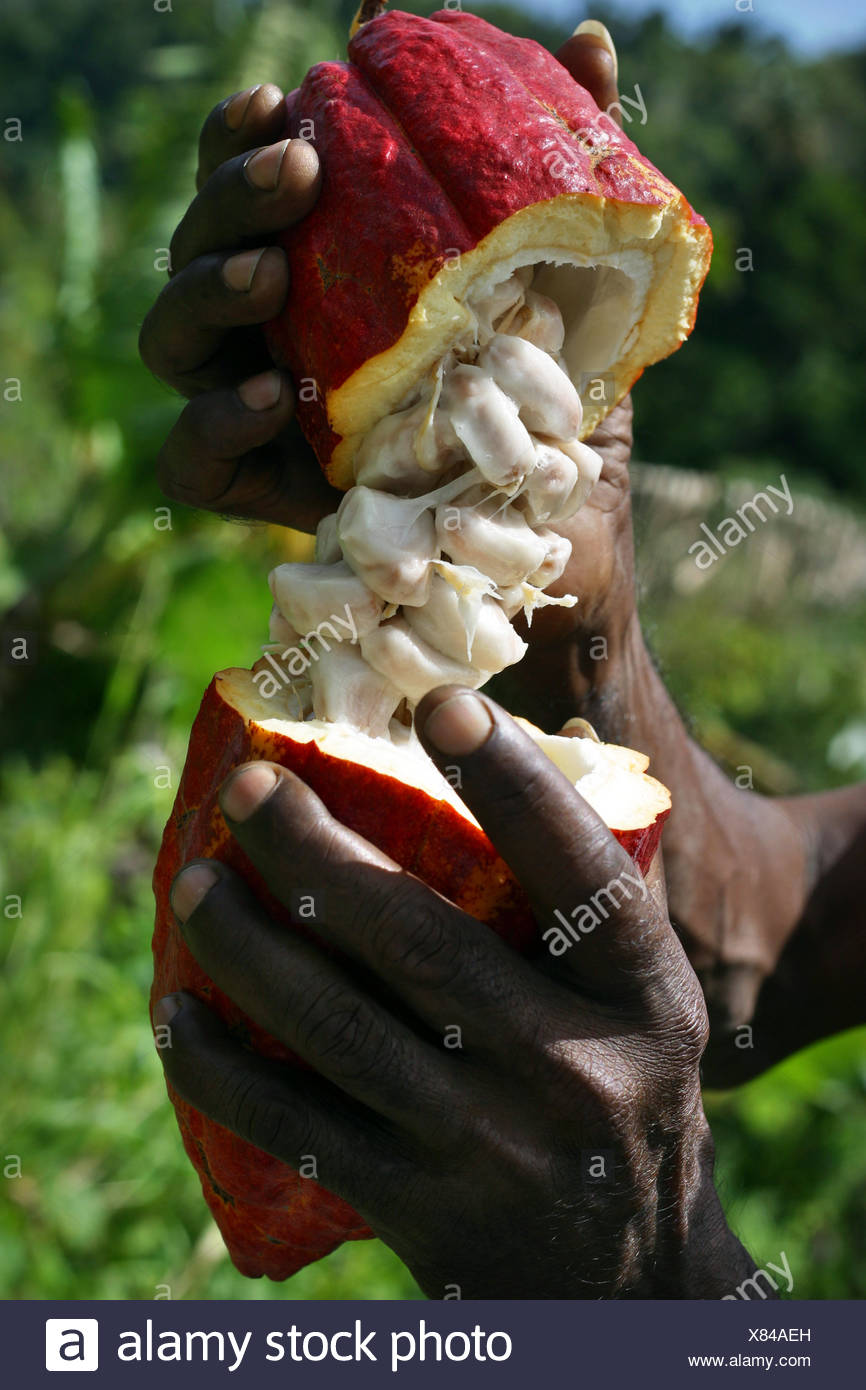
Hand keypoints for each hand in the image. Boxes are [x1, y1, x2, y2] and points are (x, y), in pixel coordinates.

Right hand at [139, 27, 638, 659]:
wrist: (560, 548)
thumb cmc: (553, 412)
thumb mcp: (574, 290)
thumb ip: (558, 174)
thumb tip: (590, 43)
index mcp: (322, 275)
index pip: (252, 192)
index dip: (243, 138)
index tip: (285, 100)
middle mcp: (273, 334)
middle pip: (198, 246)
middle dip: (230, 198)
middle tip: (297, 173)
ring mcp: (253, 412)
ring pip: (171, 338)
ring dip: (207, 290)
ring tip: (269, 276)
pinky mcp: (253, 493)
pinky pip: (190, 457)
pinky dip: (218, 421)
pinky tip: (275, 395)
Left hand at [155, 688, 756, 1297]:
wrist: (634, 1286)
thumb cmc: (628, 1099)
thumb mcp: (647, 1008)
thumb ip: (586, 909)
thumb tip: (507, 761)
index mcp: (644, 1000)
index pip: (577, 873)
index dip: (511, 783)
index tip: (441, 705)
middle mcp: (572, 1071)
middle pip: (415, 940)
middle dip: (313, 849)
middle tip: (249, 787)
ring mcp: (488, 1147)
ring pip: (335, 1024)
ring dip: (245, 942)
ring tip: (193, 880)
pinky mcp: (419, 1210)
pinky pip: (296, 1125)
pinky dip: (221, 1066)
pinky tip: (177, 1013)